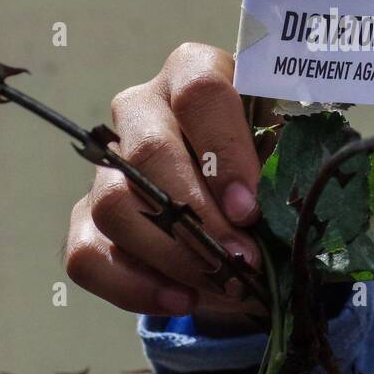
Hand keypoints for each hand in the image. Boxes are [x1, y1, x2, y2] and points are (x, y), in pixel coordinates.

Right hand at [63, 43, 265, 325]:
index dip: (223, 152)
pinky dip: (134, 286)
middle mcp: (144, 108)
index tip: (249, 209)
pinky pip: (87, 253)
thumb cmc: (270, 165)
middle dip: (196, 215)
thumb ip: (285, 170)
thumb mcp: (288, 155)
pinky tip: (181, 300)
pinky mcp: (86, 216)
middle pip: (148, 152)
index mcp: (196, 73)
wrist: (240, 208)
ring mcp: (110, 162)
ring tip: (220, 283)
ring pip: (113, 203)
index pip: (199, 92)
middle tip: (240, 260)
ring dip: (170, 254)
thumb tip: (277, 218)